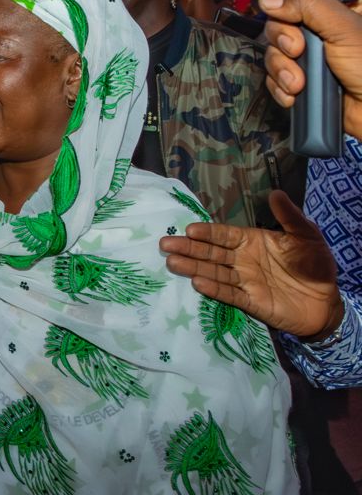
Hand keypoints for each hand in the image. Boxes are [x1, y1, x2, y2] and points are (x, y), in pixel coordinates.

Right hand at [160, 190, 342, 340]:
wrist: (328, 302)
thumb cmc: (316, 265)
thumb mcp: (307, 236)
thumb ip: (289, 217)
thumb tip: (275, 192)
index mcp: (252, 242)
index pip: (224, 235)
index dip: (208, 233)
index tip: (190, 229)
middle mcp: (243, 261)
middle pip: (212, 253)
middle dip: (189, 249)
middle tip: (166, 244)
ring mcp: (244, 282)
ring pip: (215, 272)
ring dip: (193, 268)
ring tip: (172, 263)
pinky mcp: (250, 302)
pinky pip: (230, 294)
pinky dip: (214, 289)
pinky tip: (198, 283)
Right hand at [260, 0, 361, 139]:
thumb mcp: (345, 29)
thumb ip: (309, 5)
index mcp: (340, 3)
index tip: (284, 7)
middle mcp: (322, 24)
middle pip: (278, 17)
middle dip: (282, 38)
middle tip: (299, 49)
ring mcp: (310, 52)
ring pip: (273, 49)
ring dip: (281, 68)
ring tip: (300, 81)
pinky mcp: (301, 75)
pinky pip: (273, 75)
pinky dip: (280, 85)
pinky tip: (296, 92)